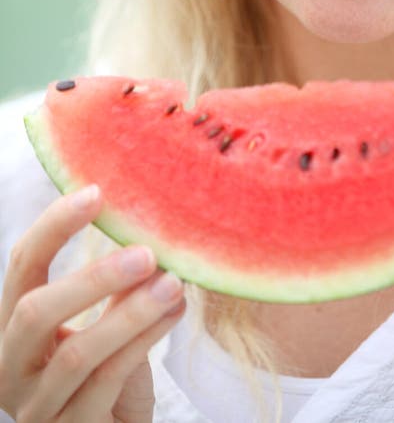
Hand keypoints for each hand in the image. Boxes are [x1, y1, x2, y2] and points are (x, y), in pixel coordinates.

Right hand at [0, 185, 186, 421]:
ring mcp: (36, 406)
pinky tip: (175, 313)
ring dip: (130, 313)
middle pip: (34, 311)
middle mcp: (11, 366)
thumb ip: (118, 284)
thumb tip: (150, 229)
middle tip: (146, 254)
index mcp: (13, 326)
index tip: (96, 193)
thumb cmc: (106, 377)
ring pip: (76, 353)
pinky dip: (145, 342)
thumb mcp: (106, 323)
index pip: (23, 264)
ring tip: (172, 283)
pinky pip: (107, 381)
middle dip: (92, 278)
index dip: (54, 226)